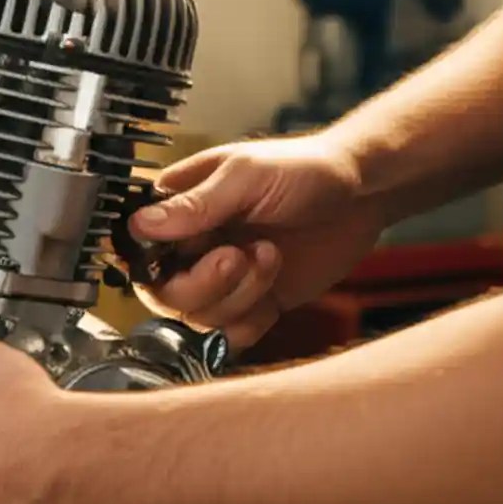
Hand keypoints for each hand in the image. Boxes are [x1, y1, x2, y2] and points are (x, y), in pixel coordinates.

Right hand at [132, 135, 384, 347]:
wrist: (364, 193)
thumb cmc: (305, 169)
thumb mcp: (245, 176)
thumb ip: (195, 205)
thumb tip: (141, 224)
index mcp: (180, 208)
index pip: (138, 250)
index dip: (155, 263)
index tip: (192, 252)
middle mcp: (194, 246)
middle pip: (164, 293)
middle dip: (202, 284)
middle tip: (236, 256)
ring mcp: (222, 278)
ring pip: (199, 317)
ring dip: (238, 294)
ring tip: (270, 256)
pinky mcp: (253, 301)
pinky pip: (232, 334)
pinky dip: (252, 322)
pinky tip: (274, 287)